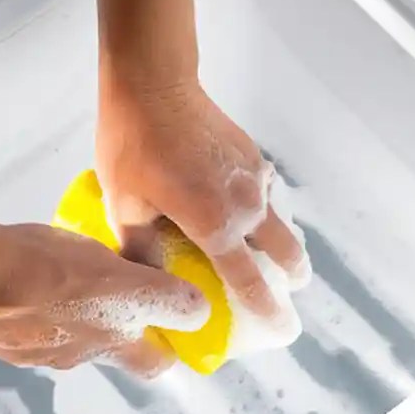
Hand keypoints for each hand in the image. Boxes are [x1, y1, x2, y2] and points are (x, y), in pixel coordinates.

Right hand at [0, 222, 208, 375]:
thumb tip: (197, 312)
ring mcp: (33, 350)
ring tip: (70, 267)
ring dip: (74, 309)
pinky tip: (27, 272)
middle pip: (110, 347)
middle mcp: (75, 357)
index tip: (174, 320)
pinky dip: (33, 302)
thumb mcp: (126, 281)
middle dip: (119, 322)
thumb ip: (166, 299)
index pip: (155, 363)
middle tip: (119, 283)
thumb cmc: (51, 275)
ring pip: (67, 331)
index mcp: (112, 345)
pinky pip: (26, 320)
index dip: (169, 345)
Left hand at [95, 80, 309, 325]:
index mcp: (216, 227)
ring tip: (272, 255)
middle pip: (286, 253)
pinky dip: (265, 209)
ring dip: (281, 243)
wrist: (154, 85)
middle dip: (290, 277)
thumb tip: (151, 283)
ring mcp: (256, 180)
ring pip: (281, 222)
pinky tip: (246, 208)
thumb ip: (141, 252)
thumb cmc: (132, 146)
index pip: (249, 281)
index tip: (282, 328)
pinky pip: (268, 194)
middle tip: (286, 290)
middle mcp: (247, 208)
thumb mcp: (124, 207)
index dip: (267, 309)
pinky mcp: (254, 157)